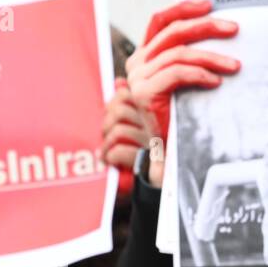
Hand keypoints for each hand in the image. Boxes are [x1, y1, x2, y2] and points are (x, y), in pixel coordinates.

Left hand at [101, 78, 152, 197]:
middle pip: (120, 110)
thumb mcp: (135, 126)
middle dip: (106, 124)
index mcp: (151, 113)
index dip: (111, 104)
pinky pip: (121, 150)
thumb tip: (118, 82)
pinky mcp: (150, 160)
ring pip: (119, 130)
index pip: (124, 95)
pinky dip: (111, 156)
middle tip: (106, 138)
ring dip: (106, 143)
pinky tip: (111, 161)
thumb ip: (127, 104)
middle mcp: (154, 124)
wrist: (162, 184)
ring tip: (104, 153)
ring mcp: (153, 142)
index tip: (110, 119)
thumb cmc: (148, 155)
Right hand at [125, 0, 240, 186]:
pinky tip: (217, 82)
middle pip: (173, 32)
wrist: (167, 155)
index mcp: (144, 57)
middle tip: (233, 29)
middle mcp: (137, 64)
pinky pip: (177, 74)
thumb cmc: (182, 120)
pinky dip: (200, 74)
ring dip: (212, 57)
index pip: (160, 21)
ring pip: (179, 54)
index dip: (184, 9)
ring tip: (236, 65)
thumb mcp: (186, 84)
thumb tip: (221, 37)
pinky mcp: (145, 94)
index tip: (209, 5)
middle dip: (206, 27)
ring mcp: (138, 78)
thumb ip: (190, 62)